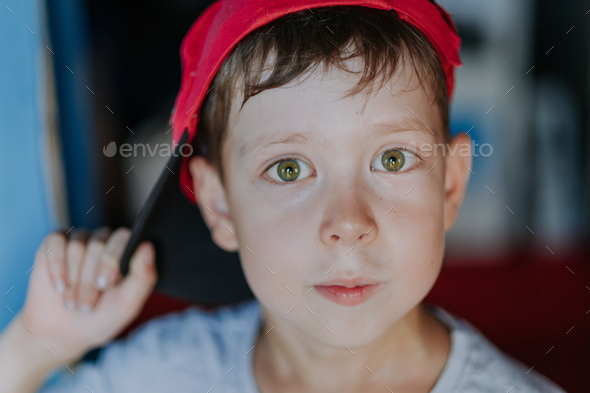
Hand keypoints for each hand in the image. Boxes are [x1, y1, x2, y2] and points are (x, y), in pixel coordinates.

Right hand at [18, 226, 156, 365]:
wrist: (65, 333)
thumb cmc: (102, 316)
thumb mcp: (127, 304)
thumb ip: (143, 277)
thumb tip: (148, 246)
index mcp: (126, 250)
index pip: (123, 237)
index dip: (111, 261)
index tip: (104, 285)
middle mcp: (104, 240)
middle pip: (97, 245)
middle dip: (89, 280)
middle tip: (86, 306)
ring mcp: (79, 239)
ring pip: (76, 246)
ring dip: (73, 281)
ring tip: (73, 302)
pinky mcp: (55, 243)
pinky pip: (55, 242)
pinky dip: (56, 267)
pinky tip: (59, 286)